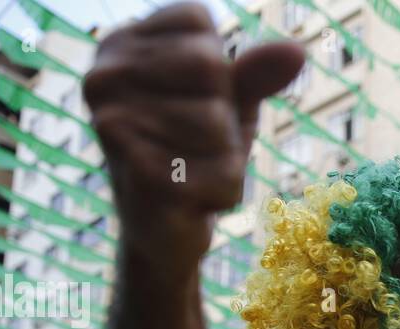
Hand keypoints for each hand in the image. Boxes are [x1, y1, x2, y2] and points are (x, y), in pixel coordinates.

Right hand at [84, 3, 303, 263]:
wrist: (163, 234)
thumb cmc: (194, 156)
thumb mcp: (230, 105)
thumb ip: (256, 73)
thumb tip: (297, 51)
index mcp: (117, 45)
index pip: (197, 23)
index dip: (218, 69)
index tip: (191, 103)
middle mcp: (103, 78)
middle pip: (209, 68)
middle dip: (223, 118)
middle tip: (196, 147)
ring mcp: (113, 125)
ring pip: (217, 124)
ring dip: (225, 160)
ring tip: (193, 174)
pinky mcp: (137, 174)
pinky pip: (223, 172)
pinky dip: (224, 193)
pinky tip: (193, 201)